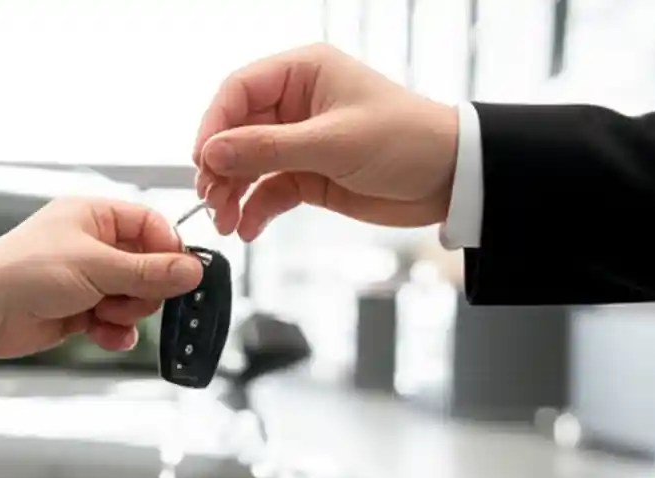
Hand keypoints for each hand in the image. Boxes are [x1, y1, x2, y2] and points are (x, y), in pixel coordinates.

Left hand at [0, 198, 203, 358]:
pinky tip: (103, 335)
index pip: (151, 225)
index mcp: (95, 216)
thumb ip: (149, 271)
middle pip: (148, 266)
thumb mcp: (96, 267)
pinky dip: (114, 331)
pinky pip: (115, 321)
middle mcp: (92, 244)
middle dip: (144, 289)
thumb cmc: (25, 273)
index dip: (169, 250)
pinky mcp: (79, 310)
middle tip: (127, 298)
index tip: (180, 275)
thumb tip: (193, 270)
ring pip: (133, 297)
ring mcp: (86, 278)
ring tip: (103, 315)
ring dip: (127, 312)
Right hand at [193, 43, 459, 239]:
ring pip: (248, 165)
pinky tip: (249, 228)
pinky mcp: (309, 174)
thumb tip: (212, 153)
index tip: (202, 161)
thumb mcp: (334, 143)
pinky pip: (269, 190)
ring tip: (227, 221)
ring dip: (233, 193)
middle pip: (237, 131)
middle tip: (212, 199)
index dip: (214, 125)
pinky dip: (256, 210)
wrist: (452, 179)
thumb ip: (269, 148)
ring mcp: (300, 140)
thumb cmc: (406, 140)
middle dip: (221, 167)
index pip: (239, 90)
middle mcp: (296, 103)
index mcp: (303, 73)